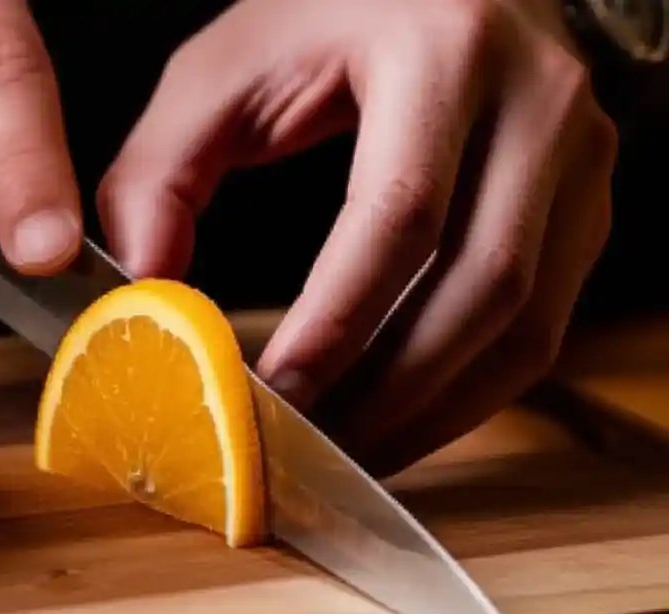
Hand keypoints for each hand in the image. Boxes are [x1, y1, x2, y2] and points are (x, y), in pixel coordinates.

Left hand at [99, 0, 616, 473]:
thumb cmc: (329, 16)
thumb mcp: (224, 69)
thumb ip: (160, 172)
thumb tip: (144, 293)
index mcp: (442, 50)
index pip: (401, 212)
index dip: (339, 320)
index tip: (276, 392)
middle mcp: (538, 100)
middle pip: (483, 285)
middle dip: (391, 391)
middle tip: (310, 445)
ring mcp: (581, 155)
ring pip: (528, 324)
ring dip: (435, 409)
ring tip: (350, 450)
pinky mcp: (588, 204)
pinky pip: (545, 326)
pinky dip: (472, 390)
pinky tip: (402, 416)